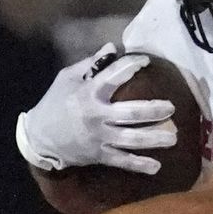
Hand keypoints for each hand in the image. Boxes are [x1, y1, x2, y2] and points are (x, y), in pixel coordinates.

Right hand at [16, 43, 176, 172]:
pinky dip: (139, 165)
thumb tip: (111, 47)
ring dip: (154, 138)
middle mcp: (97, 116)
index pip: (114, 76)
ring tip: (173, 137)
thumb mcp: (66, 78)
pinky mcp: (99, 155)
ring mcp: (99, 138)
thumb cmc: (54, 104)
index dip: (131, 65)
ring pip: (132, 139)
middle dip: (154, 110)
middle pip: (131, 114)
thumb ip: (89, 64)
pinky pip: (122, 161)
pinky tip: (156, 166)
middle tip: (171, 107)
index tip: (146, 61)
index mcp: (89, 94)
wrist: (39, 139)